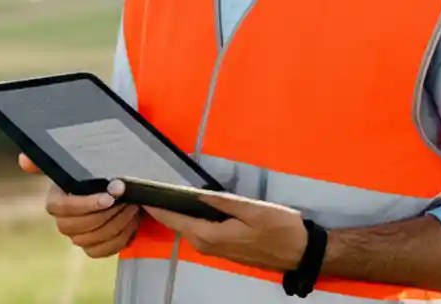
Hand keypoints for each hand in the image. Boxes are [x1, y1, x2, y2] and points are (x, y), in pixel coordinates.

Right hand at [18, 153, 140, 257]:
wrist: (123, 192)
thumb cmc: (99, 174)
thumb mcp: (82, 162)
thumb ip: (52, 158)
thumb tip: (22, 159)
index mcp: (56, 199)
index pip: (61, 209)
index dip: (85, 205)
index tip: (108, 197)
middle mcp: (63, 221)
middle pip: (75, 228)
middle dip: (105, 214)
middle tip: (126, 199)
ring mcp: (78, 238)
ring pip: (91, 240)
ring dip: (117, 223)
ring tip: (132, 206)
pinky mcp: (93, 249)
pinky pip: (104, 251)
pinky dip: (121, 237)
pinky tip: (132, 221)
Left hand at [143, 193, 307, 271]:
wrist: (300, 252)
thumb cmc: (279, 228)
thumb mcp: (253, 209)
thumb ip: (222, 201)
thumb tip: (195, 194)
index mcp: (211, 235)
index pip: (175, 220)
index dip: (157, 207)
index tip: (140, 194)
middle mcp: (208, 245)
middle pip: (178, 225)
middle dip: (162, 209)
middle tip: (147, 189)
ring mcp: (216, 249)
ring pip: (188, 229)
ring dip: (176, 214)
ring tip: (163, 193)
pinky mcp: (224, 248)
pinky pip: (199, 232)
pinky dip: (189, 220)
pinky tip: (189, 206)